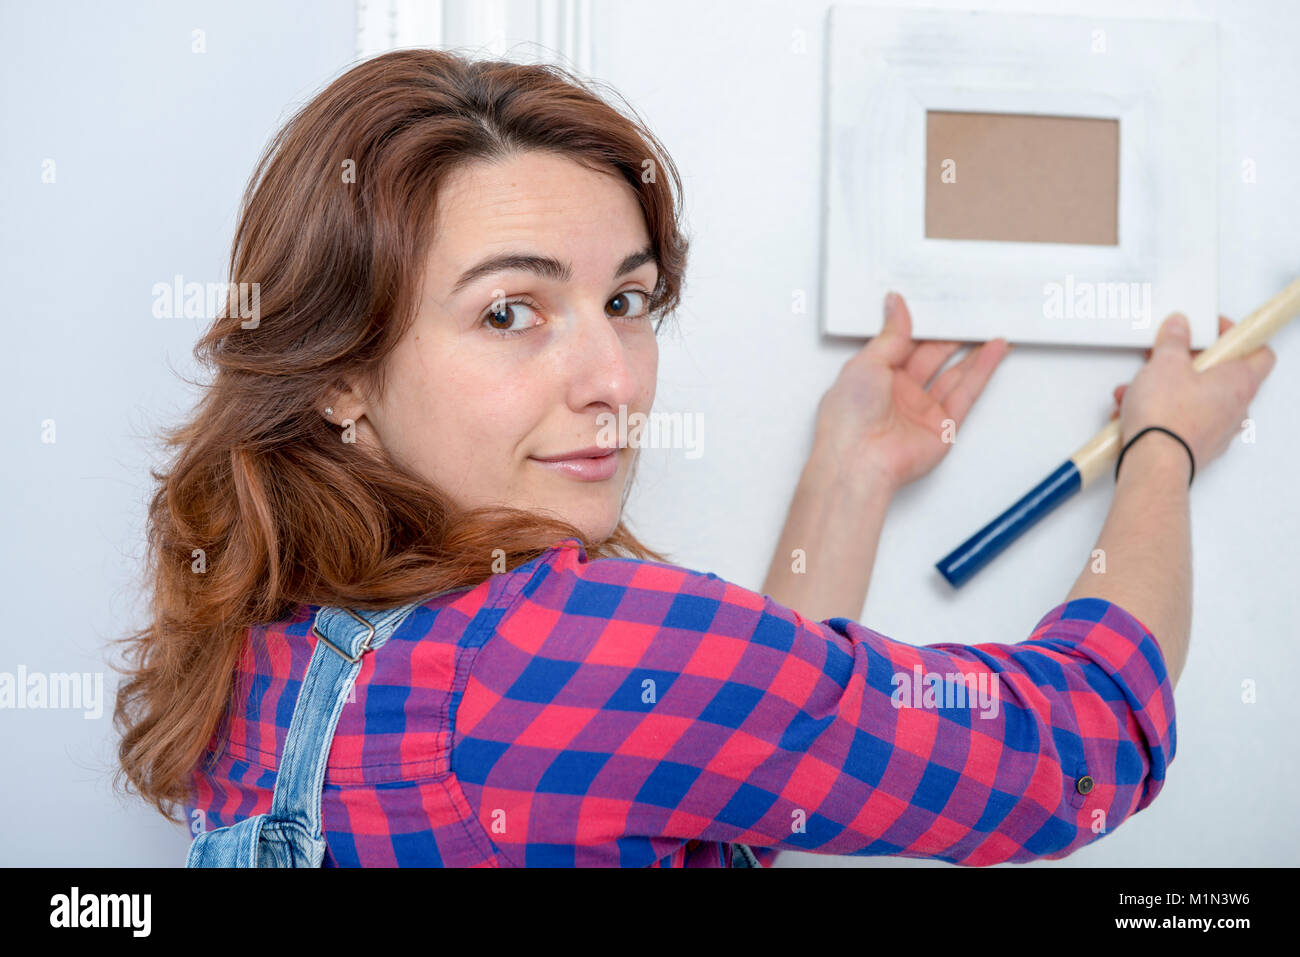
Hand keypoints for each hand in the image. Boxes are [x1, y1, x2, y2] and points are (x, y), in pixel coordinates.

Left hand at [813, 291, 1011, 492]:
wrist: (859, 460)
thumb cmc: (849, 417)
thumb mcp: (867, 361)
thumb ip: (890, 334)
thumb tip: (895, 305)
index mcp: (875, 376)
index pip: (904, 344)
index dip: (922, 325)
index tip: (939, 304)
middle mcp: (898, 394)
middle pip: (932, 357)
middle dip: (951, 336)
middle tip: (970, 312)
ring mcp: (921, 411)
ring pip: (954, 374)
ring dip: (974, 352)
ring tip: (992, 327)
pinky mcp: (942, 427)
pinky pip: (966, 394)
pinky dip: (982, 371)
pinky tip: (994, 351)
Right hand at [1109, 313, 1275, 468]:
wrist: (1153, 463)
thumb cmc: (1167, 418)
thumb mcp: (1164, 363)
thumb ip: (1173, 341)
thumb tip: (1178, 329)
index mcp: (1239, 381)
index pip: (1260, 351)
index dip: (1238, 337)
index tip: (1215, 331)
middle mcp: (1237, 408)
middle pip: (1223, 376)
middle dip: (1190, 365)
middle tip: (1171, 358)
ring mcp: (1220, 430)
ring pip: (1199, 400)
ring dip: (1170, 391)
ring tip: (1142, 389)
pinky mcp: (1199, 447)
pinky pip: (1185, 422)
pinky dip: (1164, 414)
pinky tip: (1138, 412)